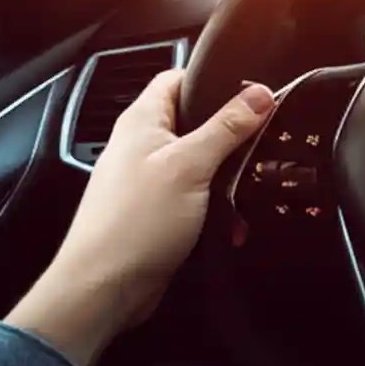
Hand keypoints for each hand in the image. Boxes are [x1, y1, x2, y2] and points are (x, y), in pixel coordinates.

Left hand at [6, 70, 273, 365]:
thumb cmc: (134, 222)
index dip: (213, 79)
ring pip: (202, 162)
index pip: (178, 77)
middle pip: (197, 121)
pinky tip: (230, 223)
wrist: (105, 288)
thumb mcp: (190, 165)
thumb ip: (227, 127)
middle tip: (257, 144)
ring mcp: (150, 178)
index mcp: (143, 119)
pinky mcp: (159, 210)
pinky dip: (216, 207)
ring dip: (227, 177)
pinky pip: (198, 197)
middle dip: (230, 135)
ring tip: (244, 190)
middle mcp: (143, 144)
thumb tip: (260, 94)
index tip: (250, 92)